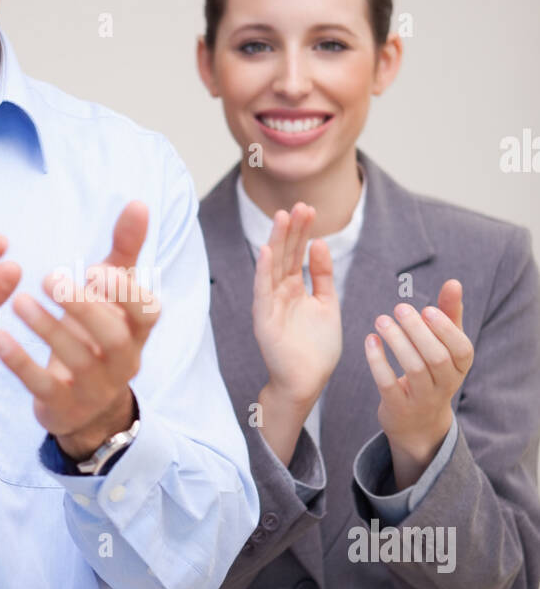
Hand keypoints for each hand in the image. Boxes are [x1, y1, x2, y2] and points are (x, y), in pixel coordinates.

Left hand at [0, 201, 158, 458]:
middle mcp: (123, 361)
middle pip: (111, 337)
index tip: (97, 270)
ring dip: (46, 328)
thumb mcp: (113, 293)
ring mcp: (94, 388)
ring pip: (76, 360)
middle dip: (82, 307)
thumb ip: (124, 250)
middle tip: (49, 278)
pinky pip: (42, 385)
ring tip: (18, 301)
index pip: (147, 313)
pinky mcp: (63, 406)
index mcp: (137, 330)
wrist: (87, 403)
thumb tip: (138, 202)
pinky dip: (19, 361)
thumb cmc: (99, 331)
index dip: (125, 294)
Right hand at [253, 203, 342, 403]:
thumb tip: (320, 243)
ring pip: (272, 267)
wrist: (306, 383)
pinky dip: (264, 271)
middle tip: (299, 206)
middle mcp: (279, 293)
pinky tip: (267, 251)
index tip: (309, 209)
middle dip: (291, 230)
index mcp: (294, 289)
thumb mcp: (326, 304)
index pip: (296, 253)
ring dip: (276, 242)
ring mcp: (270, 305)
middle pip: (284, 254)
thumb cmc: (316, 349)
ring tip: (282, 217)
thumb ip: (322, 276)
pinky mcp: (264, 320)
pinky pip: (263, 292)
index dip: (302, 231)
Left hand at [364, 278, 473, 489]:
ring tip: (381, 320)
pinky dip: (378, 361)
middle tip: (400, 308)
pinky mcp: (398, 408)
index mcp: (460, 368)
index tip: (427, 309)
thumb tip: (453, 282)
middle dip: (418, 331)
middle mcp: (446, 385)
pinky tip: (370, 340)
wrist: (418, 424)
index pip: (462, 349)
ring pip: (414, 370)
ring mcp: (422, 399)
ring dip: (396, 342)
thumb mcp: (445, 347)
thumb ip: (449, 315)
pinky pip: (388, 384)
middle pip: (437, 358)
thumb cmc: (433, 373)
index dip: (446, 329)